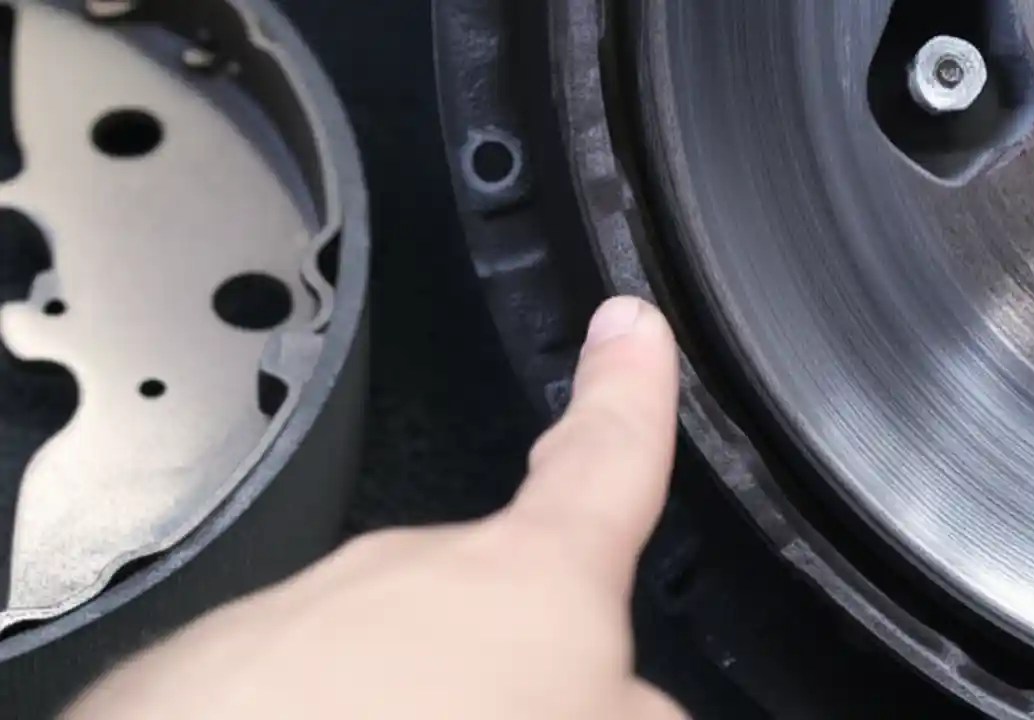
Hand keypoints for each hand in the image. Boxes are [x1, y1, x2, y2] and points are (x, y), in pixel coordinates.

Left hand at [68, 297, 685, 719]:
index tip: (628, 328)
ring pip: (387, 660)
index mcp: (537, 577)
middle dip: (505, 663)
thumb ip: (639, 699)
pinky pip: (294, 692)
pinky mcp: (214, 667)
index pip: (605, 453)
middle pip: (489, 601)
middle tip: (506, 712)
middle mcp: (417, 569)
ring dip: (408, 707)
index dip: (629, 390)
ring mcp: (310, 611)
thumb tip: (627, 701)